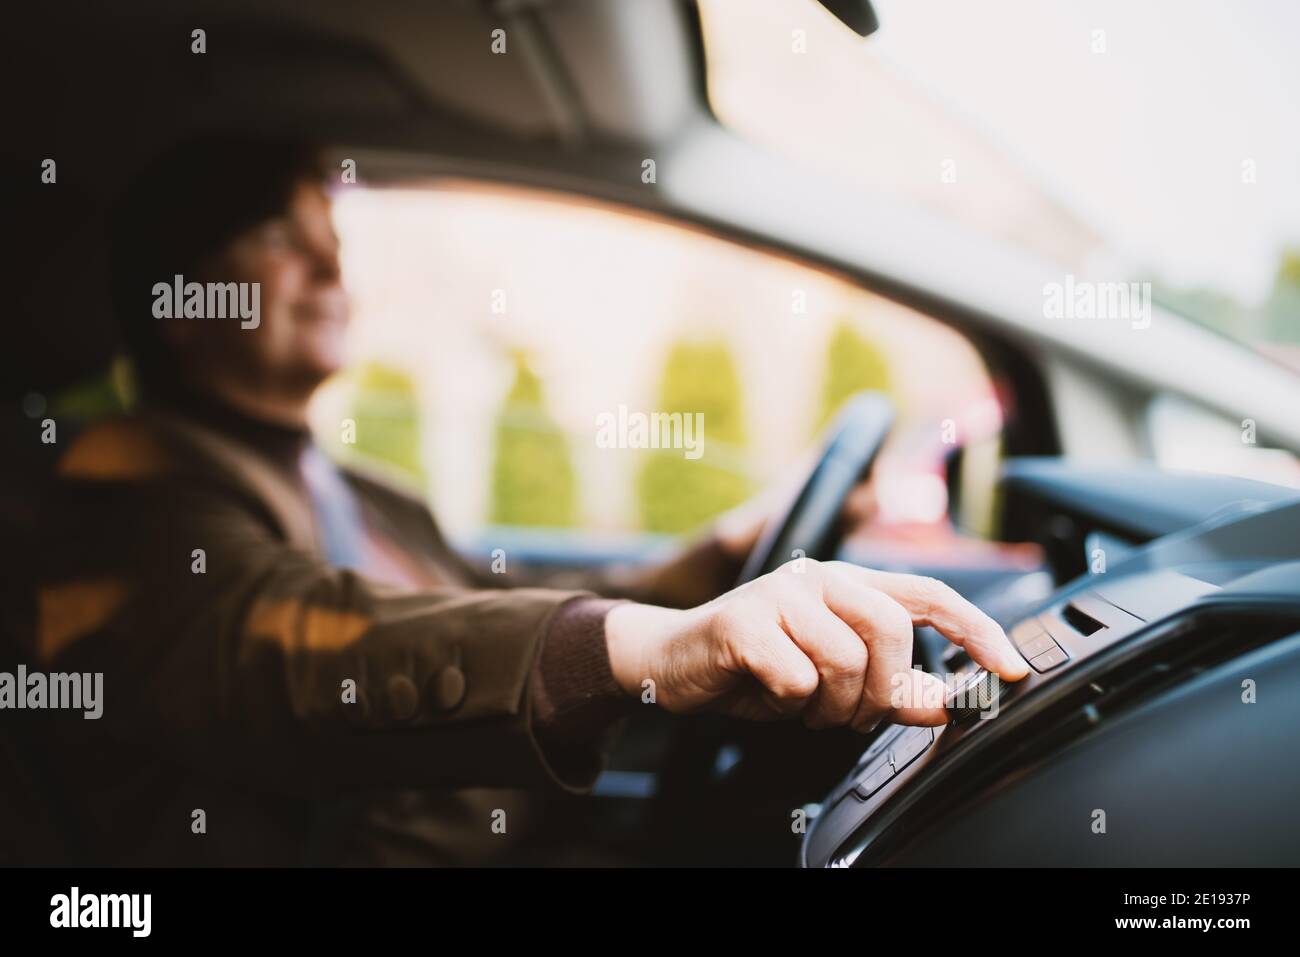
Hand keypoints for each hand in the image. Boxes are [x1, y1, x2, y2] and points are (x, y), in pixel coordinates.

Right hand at [604, 559, 1027, 728]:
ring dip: (827, 705)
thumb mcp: (830, 684)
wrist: (671, 660)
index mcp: (847, 585)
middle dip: (879, 689)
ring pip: (845, 661)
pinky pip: (797, 679)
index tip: (1012, 669)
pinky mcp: (744, 620)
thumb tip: (947, 704)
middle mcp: (818, 577)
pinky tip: (764, 693)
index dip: (976, 630)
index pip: (928, 594)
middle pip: (891, 630)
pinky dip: (787, 704)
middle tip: (846, 713)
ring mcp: (780, 594)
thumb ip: (889, 689)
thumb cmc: (756, 668)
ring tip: (799, 703)